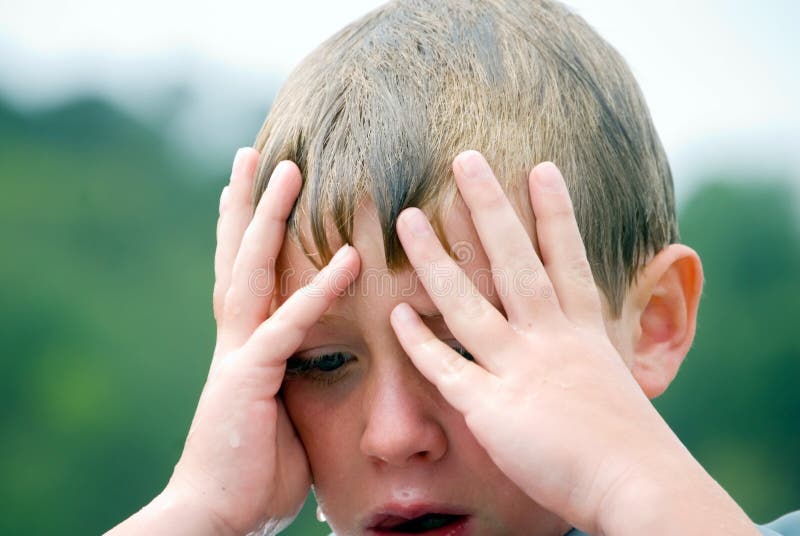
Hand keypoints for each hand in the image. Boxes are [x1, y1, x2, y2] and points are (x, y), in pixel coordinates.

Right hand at [109, 149, 359, 535]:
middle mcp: (236, 340)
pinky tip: (350, 258)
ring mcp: (239, 354)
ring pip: (252, 270)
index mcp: (246, 348)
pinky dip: (320, 289)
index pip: (248, 276)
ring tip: (284, 168)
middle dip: (247, 203)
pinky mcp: (250, 377)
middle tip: (255, 153)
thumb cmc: (254, 474)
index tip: (252, 193)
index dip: (249, 232)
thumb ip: (298, 383)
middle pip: (239, 256)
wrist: (218, 516)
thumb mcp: (284, 417)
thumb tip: (322, 370)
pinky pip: (291, 325)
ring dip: (267, 217)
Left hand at [389, 151, 755, 534]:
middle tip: (466, 160)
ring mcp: (520, 369)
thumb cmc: (630, 445)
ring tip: (407, 217)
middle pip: (515, 261)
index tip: (542, 167)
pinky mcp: (493, 408)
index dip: (555, 212)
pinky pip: (447, 368)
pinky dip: (420, 342)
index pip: (567, 258)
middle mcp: (551, 339)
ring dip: (436, 258)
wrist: (635, 488)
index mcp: (585, 332)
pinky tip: (397, 313)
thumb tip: (581, 346)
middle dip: (491, 208)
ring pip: (469, 302)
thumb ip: (591, 358)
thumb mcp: (618, 385)